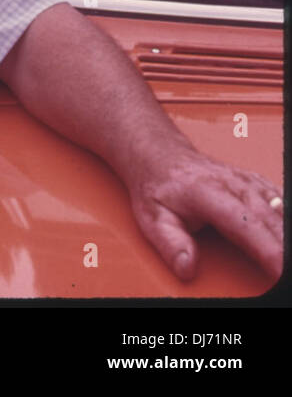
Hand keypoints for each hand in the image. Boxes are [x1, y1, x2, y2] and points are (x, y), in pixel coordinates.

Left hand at [126, 142, 282, 281]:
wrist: (159, 156)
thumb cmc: (156, 188)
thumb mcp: (152, 218)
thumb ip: (171, 244)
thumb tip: (187, 268)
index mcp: (205, 192)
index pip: (244, 223)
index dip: (266, 249)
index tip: (279, 271)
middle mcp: (232, 184)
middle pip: (269, 219)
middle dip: (283, 248)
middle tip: (285, 274)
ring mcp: (247, 182)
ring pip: (280, 210)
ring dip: (286, 234)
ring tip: (288, 262)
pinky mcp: (257, 184)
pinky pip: (281, 203)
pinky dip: (286, 220)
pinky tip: (286, 237)